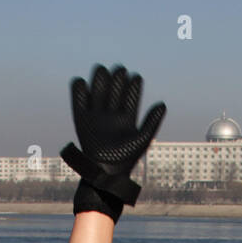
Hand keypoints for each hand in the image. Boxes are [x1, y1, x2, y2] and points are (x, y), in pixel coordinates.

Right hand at [61, 64, 165, 218]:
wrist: (104, 172)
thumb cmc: (125, 159)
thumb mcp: (142, 140)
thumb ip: (152, 122)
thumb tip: (162, 104)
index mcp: (127, 117)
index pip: (131, 94)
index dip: (133, 84)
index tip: (135, 78)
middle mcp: (112, 113)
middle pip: (114, 87)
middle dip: (117, 77)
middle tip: (120, 71)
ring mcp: (97, 114)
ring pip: (98, 89)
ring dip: (100, 78)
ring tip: (102, 72)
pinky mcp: (81, 118)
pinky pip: (79, 99)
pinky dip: (78, 88)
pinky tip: (83, 84)